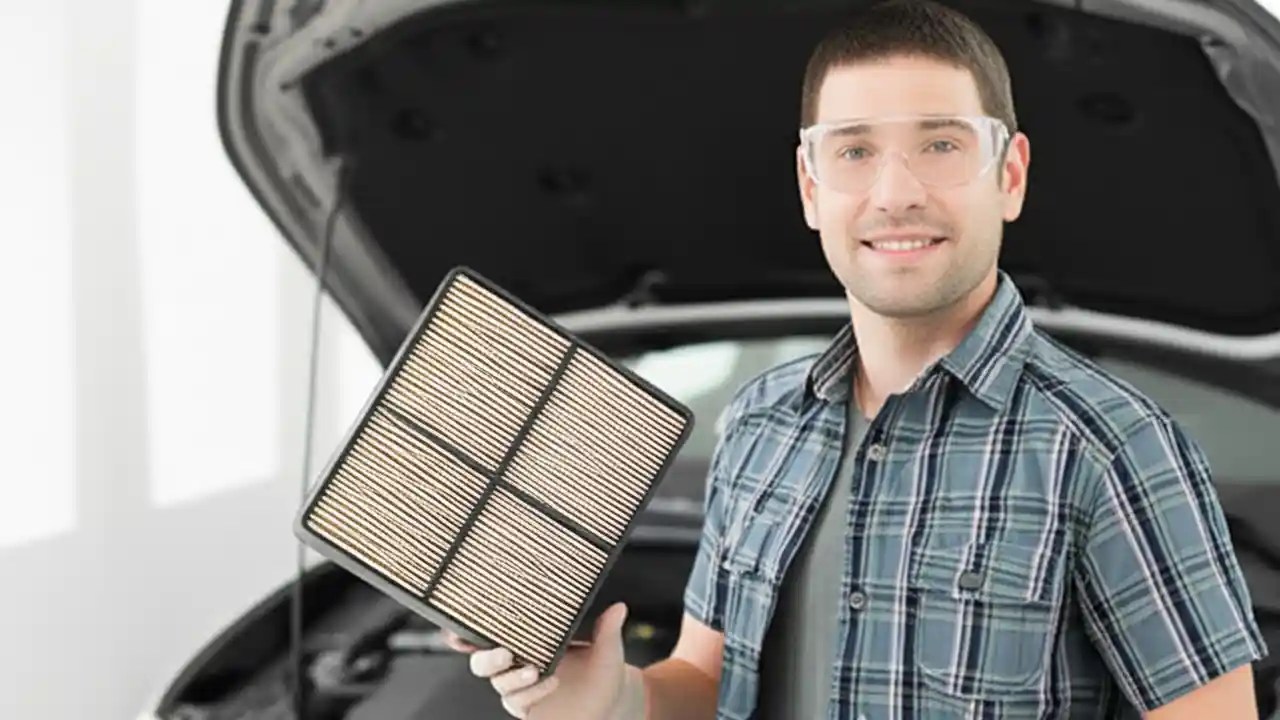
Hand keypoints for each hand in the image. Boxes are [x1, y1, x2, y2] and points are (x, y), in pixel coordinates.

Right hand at [442, 602, 643, 719]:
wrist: (612, 698)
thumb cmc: (601, 665)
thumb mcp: (606, 644)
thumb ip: (607, 629)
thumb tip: (619, 609)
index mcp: (524, 638)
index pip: (486, 635)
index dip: (465, 633)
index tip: (454, 627)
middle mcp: (515, 662)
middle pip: (482, 663)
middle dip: (488, 657)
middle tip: (506, 651)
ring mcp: (520, 687)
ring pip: (500, 685)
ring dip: (514, 677)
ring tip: (536, 671)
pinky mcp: (529, 708)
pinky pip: (517, 704)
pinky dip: (530, 694)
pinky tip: (548, 683)